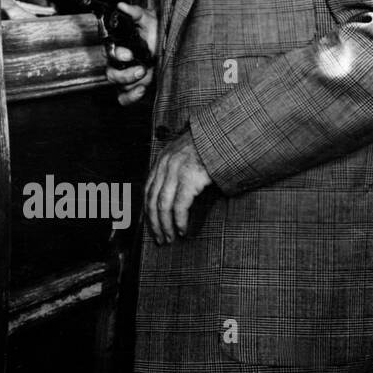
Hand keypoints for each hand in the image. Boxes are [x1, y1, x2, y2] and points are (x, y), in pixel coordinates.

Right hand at [104, 2, 156, 105]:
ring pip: (117, 85)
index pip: (109, 51)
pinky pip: (123, 98)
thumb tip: (122, 5)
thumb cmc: (158, 33)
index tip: (129, 55)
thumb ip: (136, 13)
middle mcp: (119, 63)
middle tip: (142, 68)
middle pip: (110, 72)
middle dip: (125, 73)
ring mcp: (125, 77)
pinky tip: (142, 90)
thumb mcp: (150, 20)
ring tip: (146, 76)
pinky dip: (130, 96)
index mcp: (120, 46)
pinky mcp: (132, 88)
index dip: (117, 54)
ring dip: (131, 82)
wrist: (173, 49)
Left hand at [144, 130, 211, 244]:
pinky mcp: (190, 178)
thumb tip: (170, 195)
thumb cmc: (208, 147)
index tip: (150, 225)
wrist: (224, 134)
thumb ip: (174, 170)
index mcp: (161, 161)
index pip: (147, 190)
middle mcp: (164, 165)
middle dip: (154, 222)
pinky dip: (178, 220)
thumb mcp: (184, 154)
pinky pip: (180, 205)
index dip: (147, 210)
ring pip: (162, 205)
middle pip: (151, 200)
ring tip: (169, 238)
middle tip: (159, 238)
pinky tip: (181, 230)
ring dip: (164, 225)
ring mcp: (176, 171)